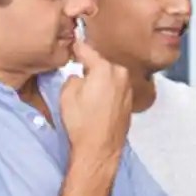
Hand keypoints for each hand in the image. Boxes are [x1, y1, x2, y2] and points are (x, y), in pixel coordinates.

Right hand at [62, 38, 132, 158]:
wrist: (100, 149)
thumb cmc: (83, 124)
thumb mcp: (66, 94)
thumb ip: (72, 77)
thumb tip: (79, 77)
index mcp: (105, 69)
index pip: (87, 50)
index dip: (76, 48)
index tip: (72, 46)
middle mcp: (121, 76)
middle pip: (101, 63)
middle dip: (90, 67)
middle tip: (77, 72)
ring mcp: (128, 89)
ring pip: (110, 76)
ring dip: (100, 80)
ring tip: (87, 93)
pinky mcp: (129, 101)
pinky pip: (116, 89)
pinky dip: (107, 91)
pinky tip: (97, 103)